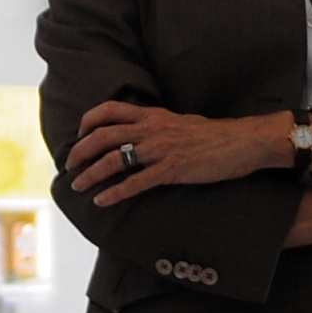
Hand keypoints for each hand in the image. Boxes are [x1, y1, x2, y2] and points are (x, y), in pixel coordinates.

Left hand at [65, 103, 285, 206]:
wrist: (241, 142)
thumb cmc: (213, 135)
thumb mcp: (179, 122)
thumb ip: (157, 125)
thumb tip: (139, 132)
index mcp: (153, 115)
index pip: (110, 110)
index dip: (88, 122)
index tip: (79, 135)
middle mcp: (152, 129)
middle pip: (103, 135)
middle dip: (81, 151)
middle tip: (70, 166)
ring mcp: (161, 149)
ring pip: (114, 159)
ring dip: (91, 174)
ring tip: (78, 186)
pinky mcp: (172, 170)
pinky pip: (136, 183)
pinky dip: (115, 193)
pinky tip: (102, 202)